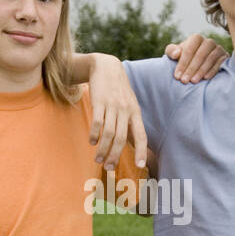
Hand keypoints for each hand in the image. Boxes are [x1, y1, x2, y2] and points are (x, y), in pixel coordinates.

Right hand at [86, 54, 147, 169]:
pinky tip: (92, 142)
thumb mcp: (129, 105)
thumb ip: (131, 123)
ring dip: (103, 149)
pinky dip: (95, 134)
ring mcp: (112, 105)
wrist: (106, 67)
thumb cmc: (119, 91)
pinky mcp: (99, 101)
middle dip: (115, 155)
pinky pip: (97, 121)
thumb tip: (134, 146)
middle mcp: (126, 110)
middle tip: (109, 168)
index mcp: (135, 113)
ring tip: (98, 160)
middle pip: (122, 138)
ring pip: (109, 133)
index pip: (141, 135)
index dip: (142, 150)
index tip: (141, 165)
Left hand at [164, 33, 228, 82]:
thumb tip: (177, 54)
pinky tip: (205, 78)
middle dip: (191, 69)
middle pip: (200, 55)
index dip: (182, 63)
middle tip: (184, 81)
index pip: (189, 49)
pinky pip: (219, 63)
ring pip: (210, 59)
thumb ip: (171, 51)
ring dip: (201, 71)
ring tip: (193, 81)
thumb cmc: (184, 58)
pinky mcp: (225, 57)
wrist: (198, 64)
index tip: (177, 76)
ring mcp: (218, 49)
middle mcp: (208, 42)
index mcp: (196, 39)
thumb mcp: (174, 54)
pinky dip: (212, 71)